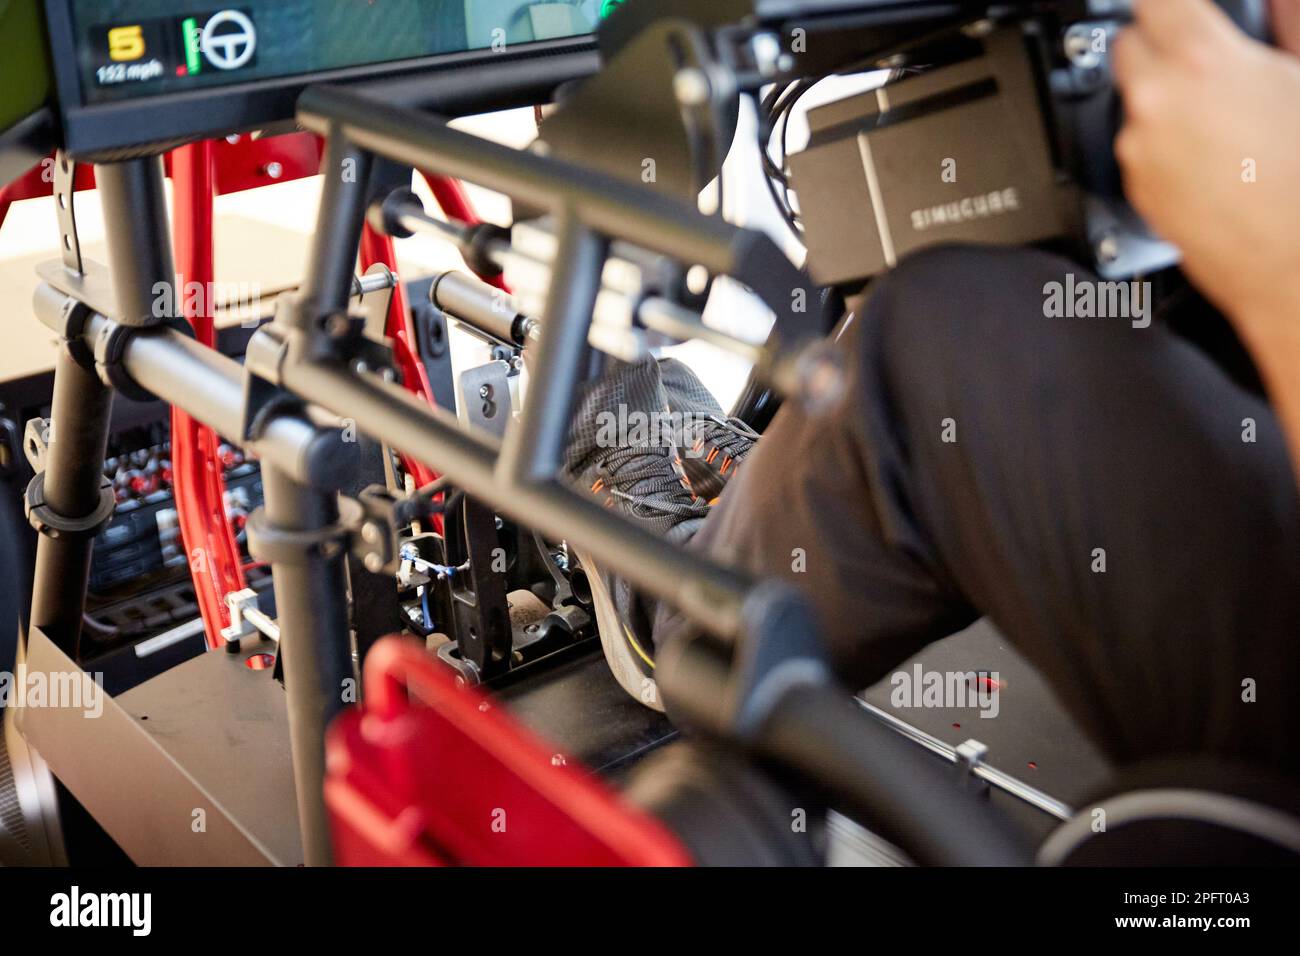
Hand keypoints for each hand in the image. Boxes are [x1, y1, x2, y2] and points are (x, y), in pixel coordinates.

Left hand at [1112, 0, 1299, 336]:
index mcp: (1200, 64)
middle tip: (1203, 62)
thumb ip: (1284, 24)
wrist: (1292, 258)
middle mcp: (1155, 105)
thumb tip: (1275, 4)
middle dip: (1160, 47)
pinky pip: (1140, 150)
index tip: (1177, 8)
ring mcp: (1140, 152)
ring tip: (1221, 124)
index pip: (1154, 1)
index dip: (1171, 4)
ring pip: (1136, 104)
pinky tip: (1211, 162)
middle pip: (1128, 46)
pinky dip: (1164, 147)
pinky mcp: (1136, 191)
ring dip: (1165, 103)